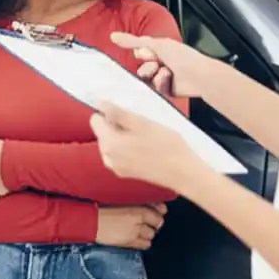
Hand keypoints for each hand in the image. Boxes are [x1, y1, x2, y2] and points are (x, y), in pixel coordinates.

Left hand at [89, 101, 206, 192]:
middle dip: (116, 125)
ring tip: (143, 136)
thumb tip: (100, 104)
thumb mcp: (142, 123)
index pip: (95, 120)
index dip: (108, 113)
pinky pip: (119, 155)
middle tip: (139, 124)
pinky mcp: (126, 174)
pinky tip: (144, 147)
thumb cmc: (165, 145)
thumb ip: (118, 113)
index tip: (126, 113)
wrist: (183, 173)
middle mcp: (107, 157)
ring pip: (111, 143)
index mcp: (108, 144)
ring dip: (122, 136)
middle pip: (102, 132)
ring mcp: (116, 168)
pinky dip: (127, 148)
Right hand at [95, 203, 167, 249]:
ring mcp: (135, 231)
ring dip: (148, 233)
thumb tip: (154, 205)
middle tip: (146, 222)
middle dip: (153, 223)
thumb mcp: (121, 201)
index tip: (159, 212)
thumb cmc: (103, 209)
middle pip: (157, 223)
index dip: (159, 212)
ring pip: (152, 234)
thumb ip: (137, 202)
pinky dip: (144, 242)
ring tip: (139, 230)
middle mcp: (138, 219)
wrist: (91, 221)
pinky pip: (145, 244)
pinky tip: (136, 238)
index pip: (158, 210)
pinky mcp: (130, 242)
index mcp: (136, 206)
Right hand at [110, 32, 220, 99]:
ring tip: (166, 73)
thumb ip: (132, 41)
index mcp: (159, 51)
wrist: (197, 75)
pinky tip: (169, 81)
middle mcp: (159, 64)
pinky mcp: (165, 92)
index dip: (142, 54)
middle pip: (141, 69)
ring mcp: (162, 79)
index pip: (139, 53)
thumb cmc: (180, 56)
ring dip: (155, 76)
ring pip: (146, 80)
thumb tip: (111, 35)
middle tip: (157, 64)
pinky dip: (161, 84)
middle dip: (147, 67)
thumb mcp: (154, 44)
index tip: (147, 54)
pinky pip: (154, 89)